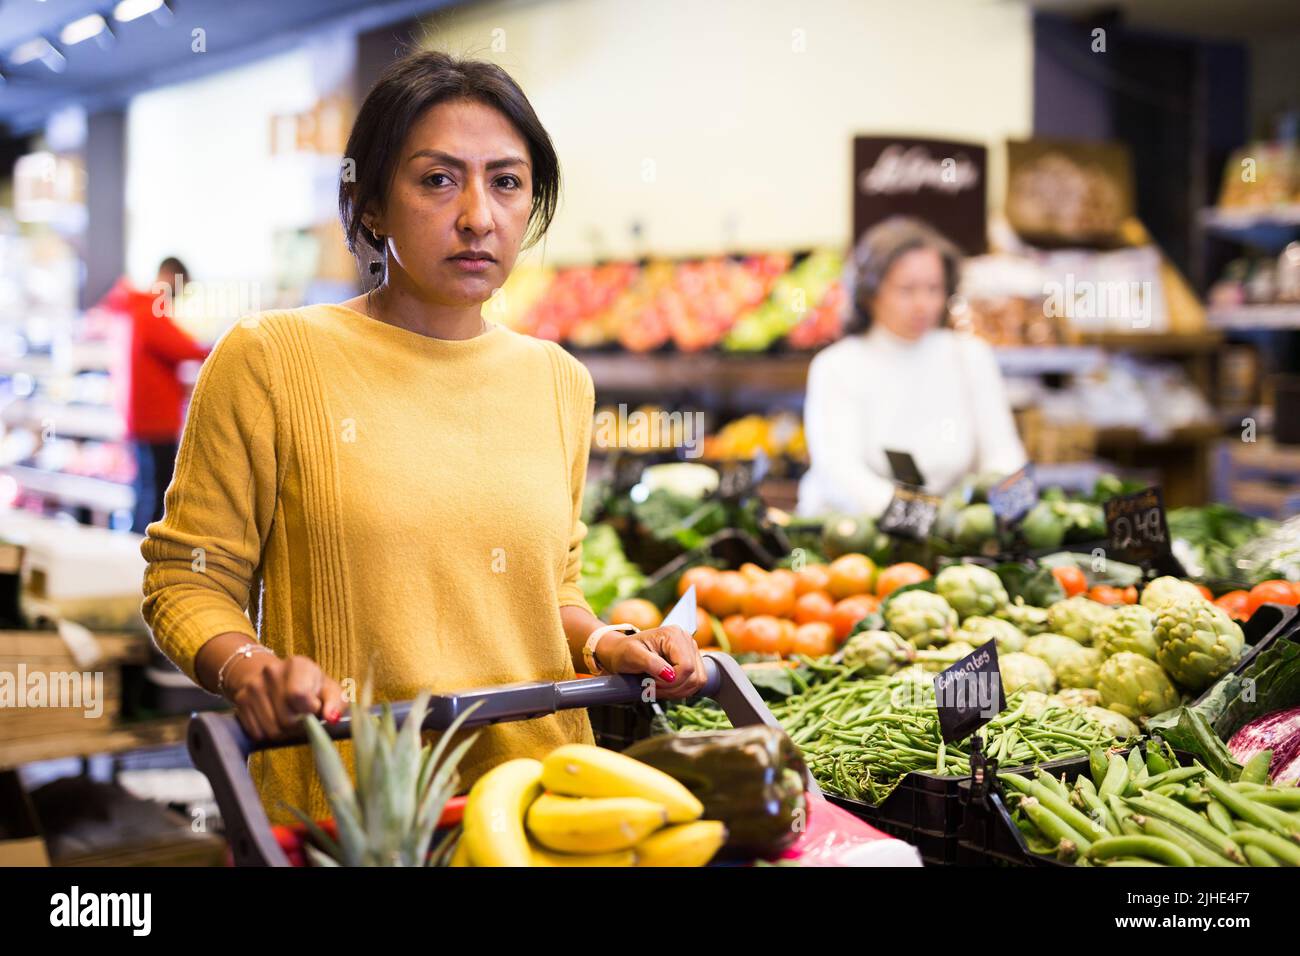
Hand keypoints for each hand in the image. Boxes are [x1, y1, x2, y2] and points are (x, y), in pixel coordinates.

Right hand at [224, 653, 346, 741]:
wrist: (273, 676)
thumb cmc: (309, 686)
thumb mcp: (328, 689)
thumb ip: (336, 703)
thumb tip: (332, 719)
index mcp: (298, 664)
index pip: (299, 696)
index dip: (309, 710)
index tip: (314, 708)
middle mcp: (272, 671)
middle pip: (287, 719)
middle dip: (298, 725)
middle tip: (302, 717)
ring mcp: (253, 686)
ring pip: (272, 730)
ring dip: (284, 732)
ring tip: (289, 718)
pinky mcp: (241, 700)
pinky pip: (257, 733)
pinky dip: (267, 733)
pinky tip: (274, 719)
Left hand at [596, 625, 707, 699]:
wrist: (622, 653)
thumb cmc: (625, 652)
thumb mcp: (631, 656)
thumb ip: (650, 663)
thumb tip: (670, 675)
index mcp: (674, 634)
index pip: (686, 667)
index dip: (671, 682)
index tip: (652, 682)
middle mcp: (686, 639)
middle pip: (694, 676)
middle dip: (673, 688)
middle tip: (653, 685)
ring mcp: (691, 650)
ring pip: (698, 682)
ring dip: (677, 691)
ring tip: (658, 686)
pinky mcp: (692, 660)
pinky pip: (697, 682)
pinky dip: (681, 690)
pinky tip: (666, 687)